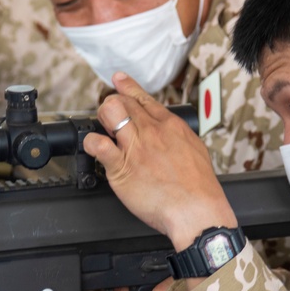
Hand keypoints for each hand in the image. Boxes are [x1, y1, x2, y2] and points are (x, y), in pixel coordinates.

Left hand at [82, 73, 236, 250]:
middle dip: (112, 106)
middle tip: (111, 120)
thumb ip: (178, 136)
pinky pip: (98, 144)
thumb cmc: (199, 188)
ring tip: (105, 132)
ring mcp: (135, 147)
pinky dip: (91, 143)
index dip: (127, 87)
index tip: (118, 80)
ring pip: (109, 111)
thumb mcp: (195, 149)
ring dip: (102, 118)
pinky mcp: (122, 167)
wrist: (197, 210)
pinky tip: (94, 148)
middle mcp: (151, 132)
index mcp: (170, 126)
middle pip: (122, 101)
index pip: (143, 98)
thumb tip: (169, 131)